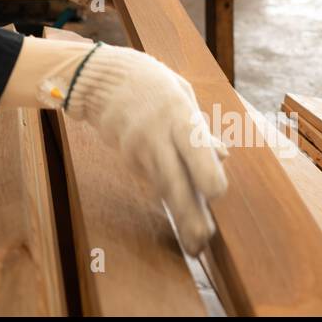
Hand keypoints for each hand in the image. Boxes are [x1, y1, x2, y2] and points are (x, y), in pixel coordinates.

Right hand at [65, 44, 228, 255]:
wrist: (98, 77)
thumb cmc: (150, 81)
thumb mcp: (181, 92)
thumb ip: (201, 127)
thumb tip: (222, 155)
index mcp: (177, 113)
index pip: (193, 147)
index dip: (204, 172)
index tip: (217, 194)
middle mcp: (155, 134)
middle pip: (173, 180)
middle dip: (188, 215)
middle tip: (201, 244)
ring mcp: (136, 148)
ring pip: (162, 187)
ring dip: (180, 214)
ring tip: (194, 243)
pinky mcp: (126, 157)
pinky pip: (152, 177)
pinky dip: (167, 193)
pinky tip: (181, 207)